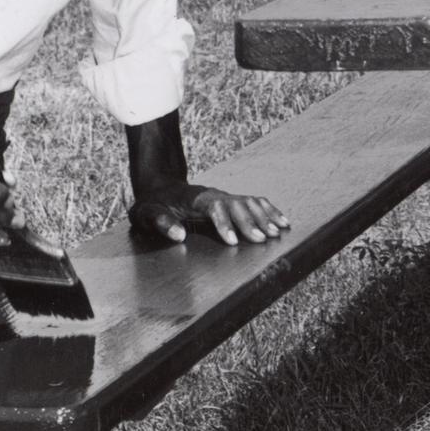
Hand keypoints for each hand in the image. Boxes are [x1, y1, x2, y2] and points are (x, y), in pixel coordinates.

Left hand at [129, 182, 290, 246]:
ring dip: (264, 217)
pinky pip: (255, 202)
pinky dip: (270, 211)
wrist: (161, 188)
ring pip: (250, 202)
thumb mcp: (147, 214)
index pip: (215, 207)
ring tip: (276, 233)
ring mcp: (225, 196)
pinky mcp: (231, 200)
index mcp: (195, 199)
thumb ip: (161, 223)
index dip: (225, 223)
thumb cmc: (153, 205)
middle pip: (237, 204)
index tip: (233, 242)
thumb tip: (179, 235)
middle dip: (250, 222)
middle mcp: (215, 195)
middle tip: (262, 240)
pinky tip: (282, 222)